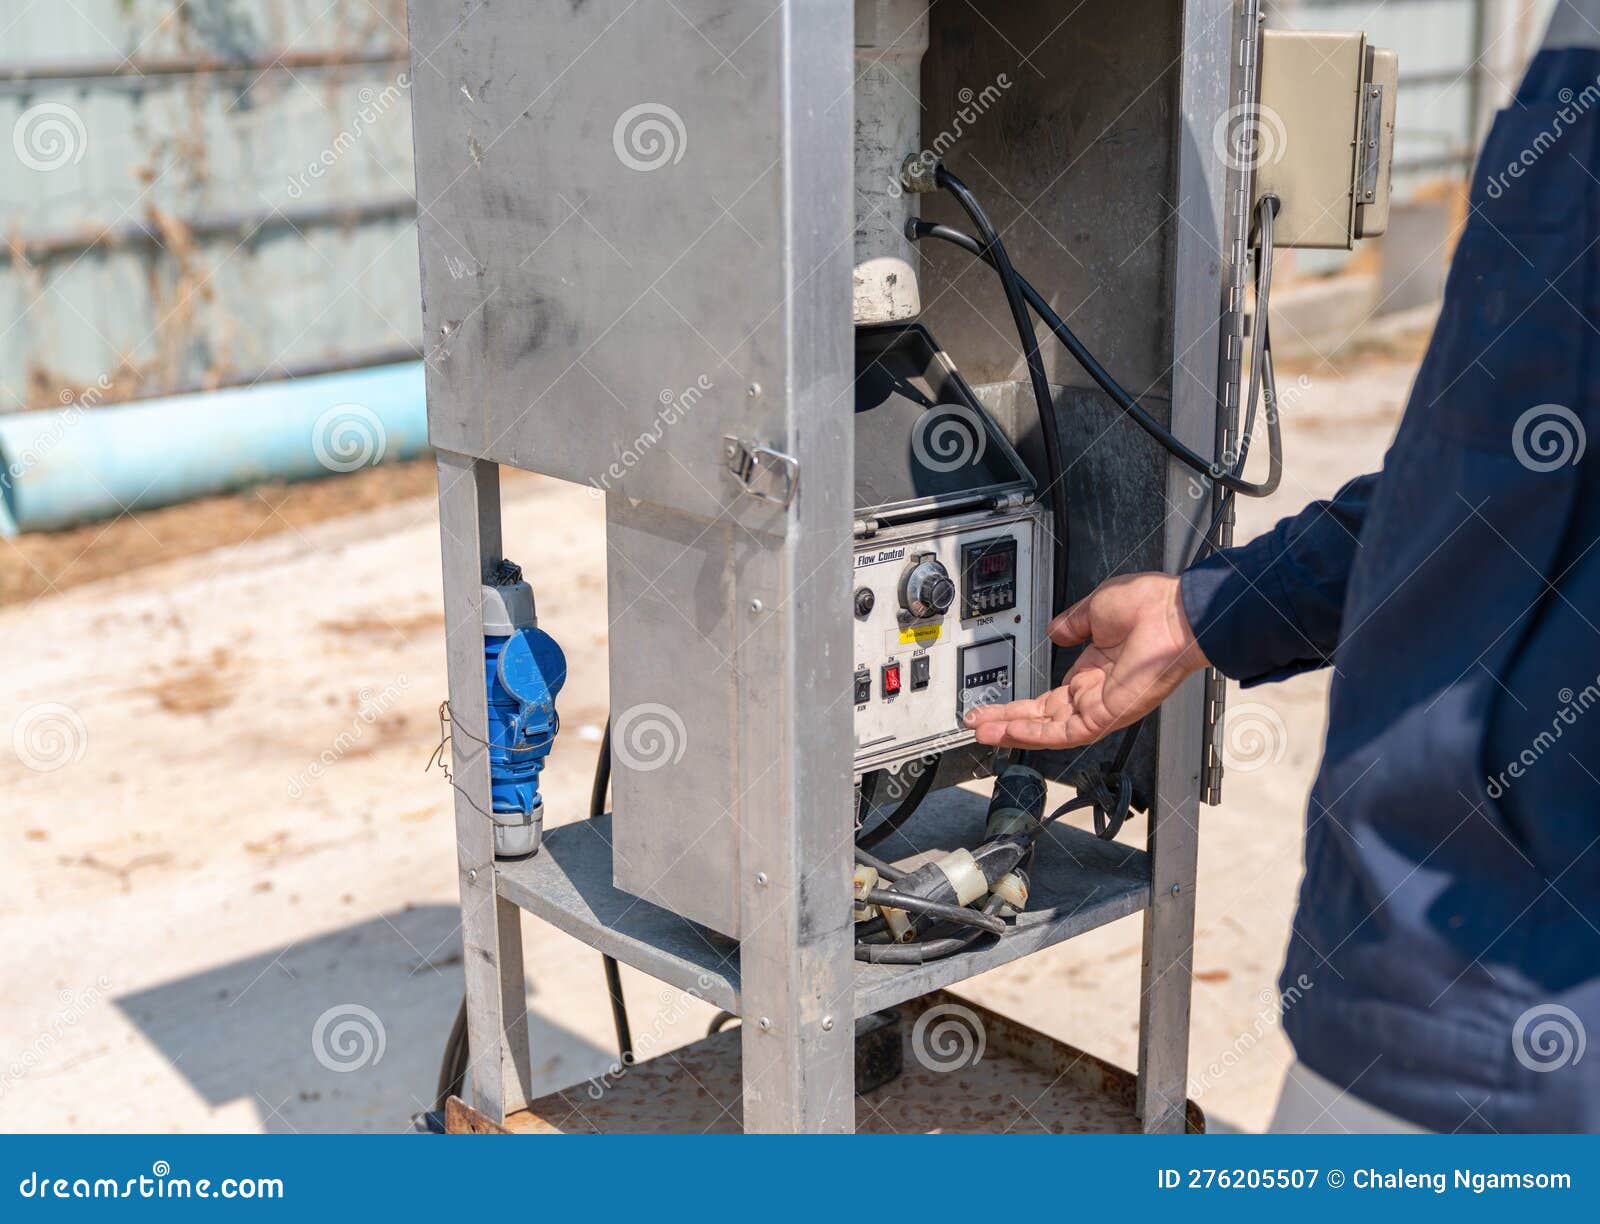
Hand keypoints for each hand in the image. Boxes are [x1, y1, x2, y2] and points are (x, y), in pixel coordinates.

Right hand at [964, 572, 1207, 749]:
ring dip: (1013, 731)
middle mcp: (1094, 691)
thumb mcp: (1095, 608)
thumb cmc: (1150, 606)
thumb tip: (1054, 631)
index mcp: (1093, 668)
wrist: (1176, 615)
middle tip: (977, 723)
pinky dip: (1036, 734)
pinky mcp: (1106, 715)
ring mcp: (1100, 706)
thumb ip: (1070, 623)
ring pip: (1048, 730)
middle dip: (1006, 721)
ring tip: (983, 733)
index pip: (1048, 697)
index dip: (1019, 703)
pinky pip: (1065, 732)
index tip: (994, 704)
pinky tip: (1011, 732)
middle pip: (1041, 717)